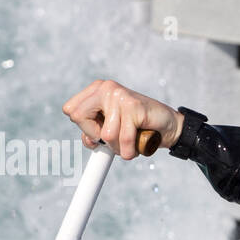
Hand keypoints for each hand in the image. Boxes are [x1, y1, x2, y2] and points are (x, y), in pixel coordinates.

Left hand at [62, 79, 185, 159]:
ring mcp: (119, 95)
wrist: (169, 126)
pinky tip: (138, 144)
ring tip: (130, 141)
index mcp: (97, 89)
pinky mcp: (133, 106)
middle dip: (96, 136)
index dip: (84, 127)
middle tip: (113, 137)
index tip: (101, 131)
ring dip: (118, 147)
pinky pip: (123, 138)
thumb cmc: (140, 127)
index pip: (71, 110)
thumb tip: (89, 141)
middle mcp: (106, 88)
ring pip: (105, 134)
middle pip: (78, 117)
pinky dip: (130, 150)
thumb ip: (94, 132)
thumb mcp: (111, 128)